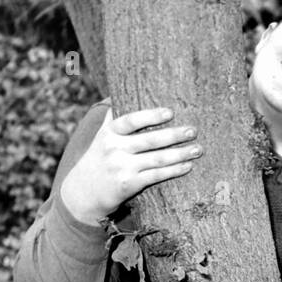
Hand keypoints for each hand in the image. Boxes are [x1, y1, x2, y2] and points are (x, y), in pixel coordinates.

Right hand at [59, 106, 202, 225]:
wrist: (83, 192)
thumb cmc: (100, 159)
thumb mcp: (101, 136)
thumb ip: (113, 118)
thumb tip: (121, 90)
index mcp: (109, 133)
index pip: (130, 121)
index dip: (151, 116)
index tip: (171, 112)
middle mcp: (114, 148)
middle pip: (149, 140)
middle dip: (174, 135)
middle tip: (193, 130)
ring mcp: (121, 167)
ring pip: (156, 159)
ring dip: (180, 154)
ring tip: (198, 149)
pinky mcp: (128, 184)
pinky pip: (156, 176)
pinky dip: (174, 171)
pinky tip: (188, 166)